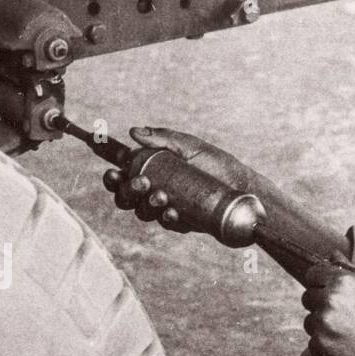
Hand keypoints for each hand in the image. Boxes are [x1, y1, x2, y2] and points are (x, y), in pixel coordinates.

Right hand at [110, 126, 258, 224]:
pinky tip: (172, 212)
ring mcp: (166, 207)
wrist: (242, 187)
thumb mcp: (190, 146)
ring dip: (146, 205)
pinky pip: (166, 223)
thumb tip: (134, 132)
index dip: (112, 176)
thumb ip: (163, 137)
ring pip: (143, 212)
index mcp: (151, 169)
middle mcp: (154, 189)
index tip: (113, 172)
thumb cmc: (215, 163)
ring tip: (161, 196)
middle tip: (141, 183)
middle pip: (125, 197)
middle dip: (127, 191)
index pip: (122, 174)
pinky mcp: (181, 221)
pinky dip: (167, 218)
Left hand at [301, 263, 354, 355]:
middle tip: (345, 318)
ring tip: (350, 336)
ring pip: (310, 322)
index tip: (328, 291)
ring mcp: (323, 324)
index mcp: (344, 281)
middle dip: (320, 306)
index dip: (320, 282)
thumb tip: (332, 253)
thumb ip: (350, 272)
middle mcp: (330, 299)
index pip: (313, 273)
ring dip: (323, 328)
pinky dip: (326, 348)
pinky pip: (314, 344)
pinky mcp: (321, 347)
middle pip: (308, 297)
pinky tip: (349, 350)